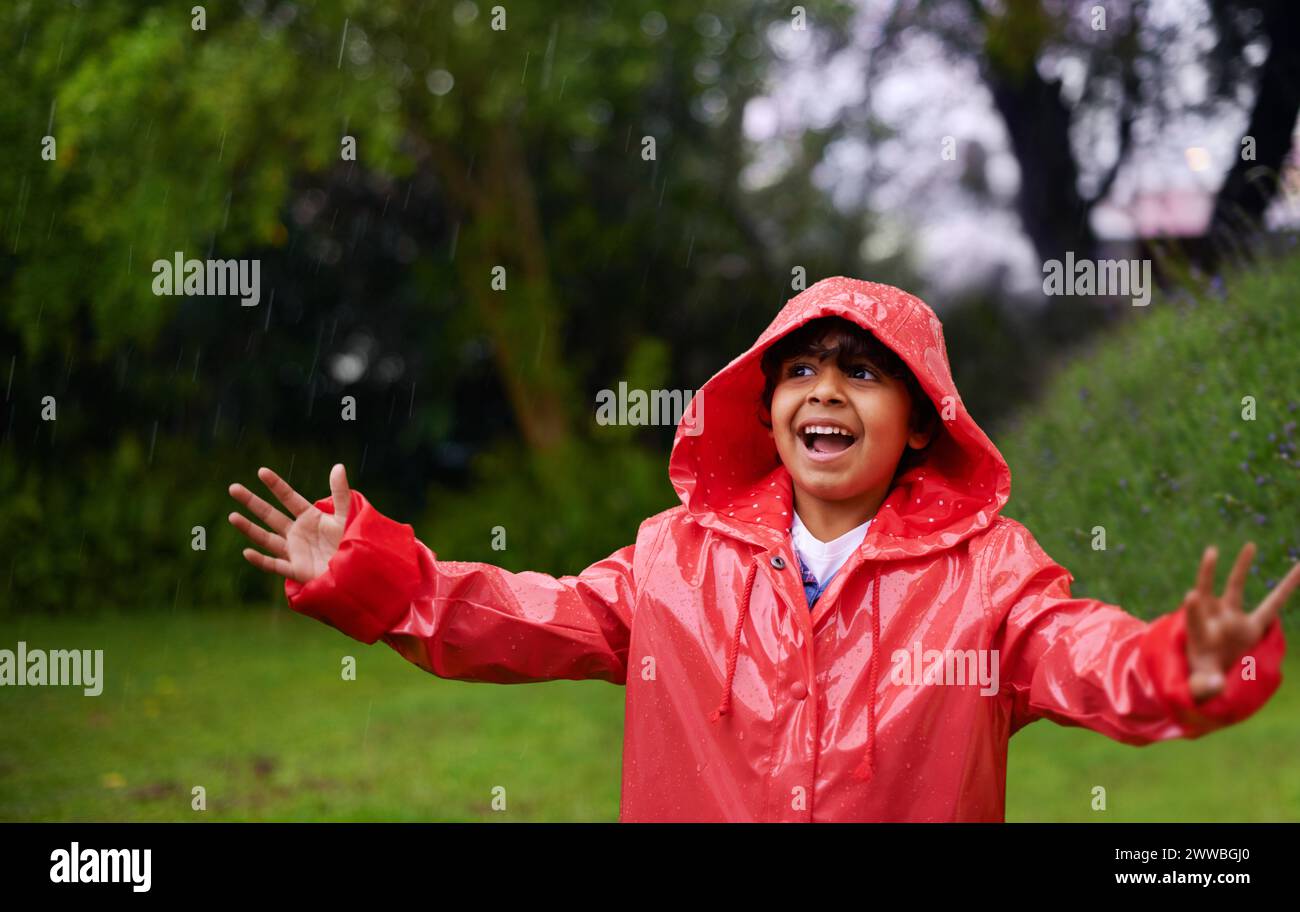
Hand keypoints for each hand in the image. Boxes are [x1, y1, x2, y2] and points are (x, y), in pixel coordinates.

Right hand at [228, 464, 351, 582]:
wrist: (360, 569)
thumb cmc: (355, 542)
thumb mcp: (347, 515)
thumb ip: (340, 492)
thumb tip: (338, 466)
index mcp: (310, 517)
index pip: (289, 498)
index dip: (276, 485)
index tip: (261, 471)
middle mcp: (298, 533)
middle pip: (270, 515)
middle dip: (252, 502)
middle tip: (233, 488)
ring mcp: (295, 551)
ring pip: (267, 538)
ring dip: (249, 528)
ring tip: (232, 516)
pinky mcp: (297, 570)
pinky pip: (275, 565)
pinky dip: (261, 561)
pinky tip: (247, 553)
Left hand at [1182, 542, 1299, 702]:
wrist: (1213, 675)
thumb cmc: (1202, 679)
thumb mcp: (1200, 686)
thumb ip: (1204, 686)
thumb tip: (1216, 686)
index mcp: (1198, 636)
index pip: (1193, 619)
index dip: (1192, 608)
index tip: (1190, 595)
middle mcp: (1213, 621)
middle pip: (1208, 593)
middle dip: (1207, 574)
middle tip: (1210, 552)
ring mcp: (1231, 618)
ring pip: (1235, 588)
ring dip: (1241, 567)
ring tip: (1249, 545)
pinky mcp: (1250, 624)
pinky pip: (1271, 604)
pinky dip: (1286, 588)